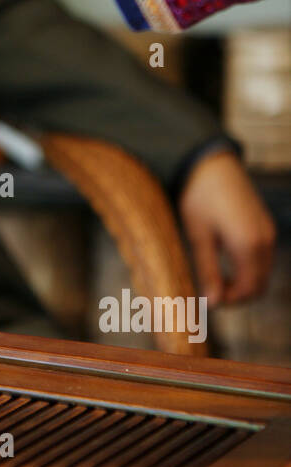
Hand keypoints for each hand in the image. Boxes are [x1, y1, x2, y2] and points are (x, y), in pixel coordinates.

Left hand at [178, 150, 275, 305]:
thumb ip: (208, 271)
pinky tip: (225, 260)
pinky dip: (248, 267)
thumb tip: (213, 303)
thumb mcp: (199, 236)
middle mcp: (265, 238)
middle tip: (211, 293)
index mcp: (248, 244)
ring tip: (215, 277)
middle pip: (259, 284)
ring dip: (243, 281)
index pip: (248, 289)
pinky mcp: (265, 224)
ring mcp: (268, 230)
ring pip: (262, 271)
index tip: (208, 302)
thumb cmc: (197, 198)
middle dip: (238, 294)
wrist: (208, 163)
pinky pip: (262, 256)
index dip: (230, 301)